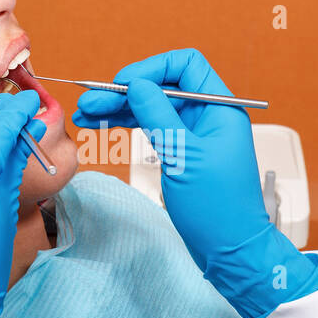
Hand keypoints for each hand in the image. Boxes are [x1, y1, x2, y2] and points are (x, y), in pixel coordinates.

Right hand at [73, 49, 317, 317]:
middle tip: (88, 103)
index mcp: (219, 108)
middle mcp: (208, 116)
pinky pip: (154, 129)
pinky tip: (103, 127)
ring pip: (153, 109)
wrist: (231, 251)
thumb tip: (136, 84)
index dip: (151, 68)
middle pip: (162, 88)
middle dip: (124, 92)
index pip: (185, 66)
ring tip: (85, 115)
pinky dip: (130, 127)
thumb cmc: (217, 207)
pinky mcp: (183, 154)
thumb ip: (159, 116)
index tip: (121, 84)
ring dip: (120, 110)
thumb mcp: (183, 156)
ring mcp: (195, 136)